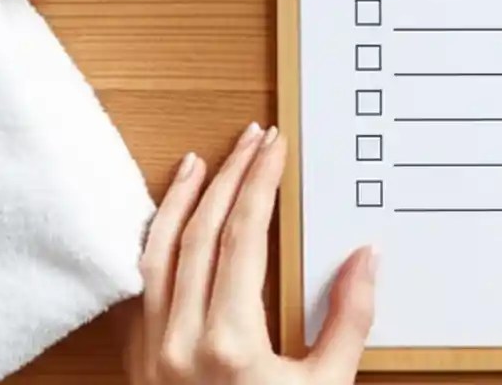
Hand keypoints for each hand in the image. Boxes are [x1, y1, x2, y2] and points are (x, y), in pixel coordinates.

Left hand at [126, 123, 375, 384]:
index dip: (259, 184)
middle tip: (252, 141)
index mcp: (229, 343)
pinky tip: (166, 222)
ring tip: (200, 162)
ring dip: (180, 200)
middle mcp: (178, 339)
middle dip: (228, 176)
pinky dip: (151, 242)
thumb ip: (348, 321)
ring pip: (156, 251)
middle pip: (200, 232)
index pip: (242, 236)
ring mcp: (149, 350)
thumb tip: (365, 258)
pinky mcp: (136, 360)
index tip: (274, 149)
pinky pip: (139, 285)